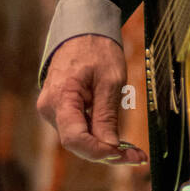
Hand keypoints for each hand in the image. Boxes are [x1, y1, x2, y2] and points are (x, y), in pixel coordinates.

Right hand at [37, 34, 148, 164]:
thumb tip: (110, 147)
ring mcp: (53, 111)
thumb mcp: (110, 81)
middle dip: (107, 153)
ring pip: (79, 139)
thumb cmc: (97, 50)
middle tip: (138, 158)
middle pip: (77, 143)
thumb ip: (107, 115)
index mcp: (61, 98)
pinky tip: (119, 143)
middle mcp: (50, 109)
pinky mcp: (61, 111)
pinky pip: (79, 129)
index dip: (99, 151)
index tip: (124, 154)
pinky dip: (99, 137)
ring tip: (134, 152)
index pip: (74, 138)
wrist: (82, 32)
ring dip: (105, 148)